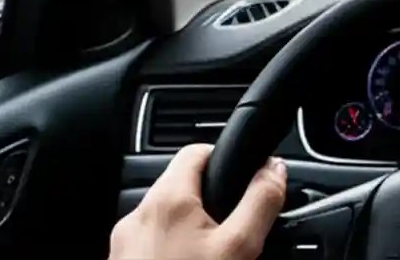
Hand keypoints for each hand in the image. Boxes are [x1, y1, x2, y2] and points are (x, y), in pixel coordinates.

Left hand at [109, 144, 286, 259]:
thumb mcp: (238, 248)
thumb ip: (260, 203)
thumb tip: (275, 170)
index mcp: (168, 199)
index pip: (197, 150)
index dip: (225, 157)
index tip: (245, 177)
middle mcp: (138, 215)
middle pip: (181, 184)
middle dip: (211, 199)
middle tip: (235, 227)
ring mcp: (124, 242)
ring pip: (166, 217)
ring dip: (192, 226)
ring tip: (215, 254)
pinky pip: (152, 243)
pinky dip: (173, 248)